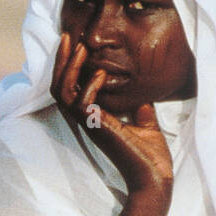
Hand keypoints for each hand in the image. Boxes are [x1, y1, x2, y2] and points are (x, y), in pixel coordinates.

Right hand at [51, 33, 174, 195]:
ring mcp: (89, 125)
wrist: (156, 177)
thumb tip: (141, 86)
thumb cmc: (150, 155)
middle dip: (62, 60)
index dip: (69, 66)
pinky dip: (89, 85)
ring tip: (81, 47)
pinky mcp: (97, 129)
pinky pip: (82, 103)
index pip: (70, 88)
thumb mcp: (145, 121)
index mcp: (93, 117)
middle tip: (69, 37)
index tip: (77, 44)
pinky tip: (101, 73)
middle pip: (59, 87)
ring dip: (70, 68)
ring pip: (63, 92)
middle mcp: (86, 120)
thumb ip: (138, 104)